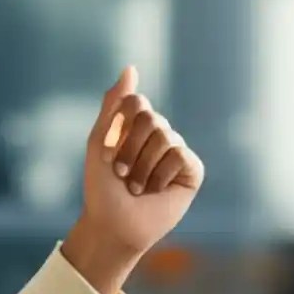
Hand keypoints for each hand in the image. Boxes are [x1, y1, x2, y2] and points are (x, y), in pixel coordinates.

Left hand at [79, 66, 204, 256]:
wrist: (113, 225)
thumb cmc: (102, 187)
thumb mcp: (100, 141)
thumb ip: (114, 103)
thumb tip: (131, 67)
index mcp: (136, 125)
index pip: (136, 102)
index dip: (120, 126)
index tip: (107, 153)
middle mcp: (159, 134)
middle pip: (150, 118)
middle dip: (128, 149)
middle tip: (121, 174)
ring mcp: (177, 151)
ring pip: (164, 137)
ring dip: (142, 166)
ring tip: (137, 186)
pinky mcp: (192, 170)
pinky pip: (180, 156)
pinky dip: (161, 174)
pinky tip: (157, 190)